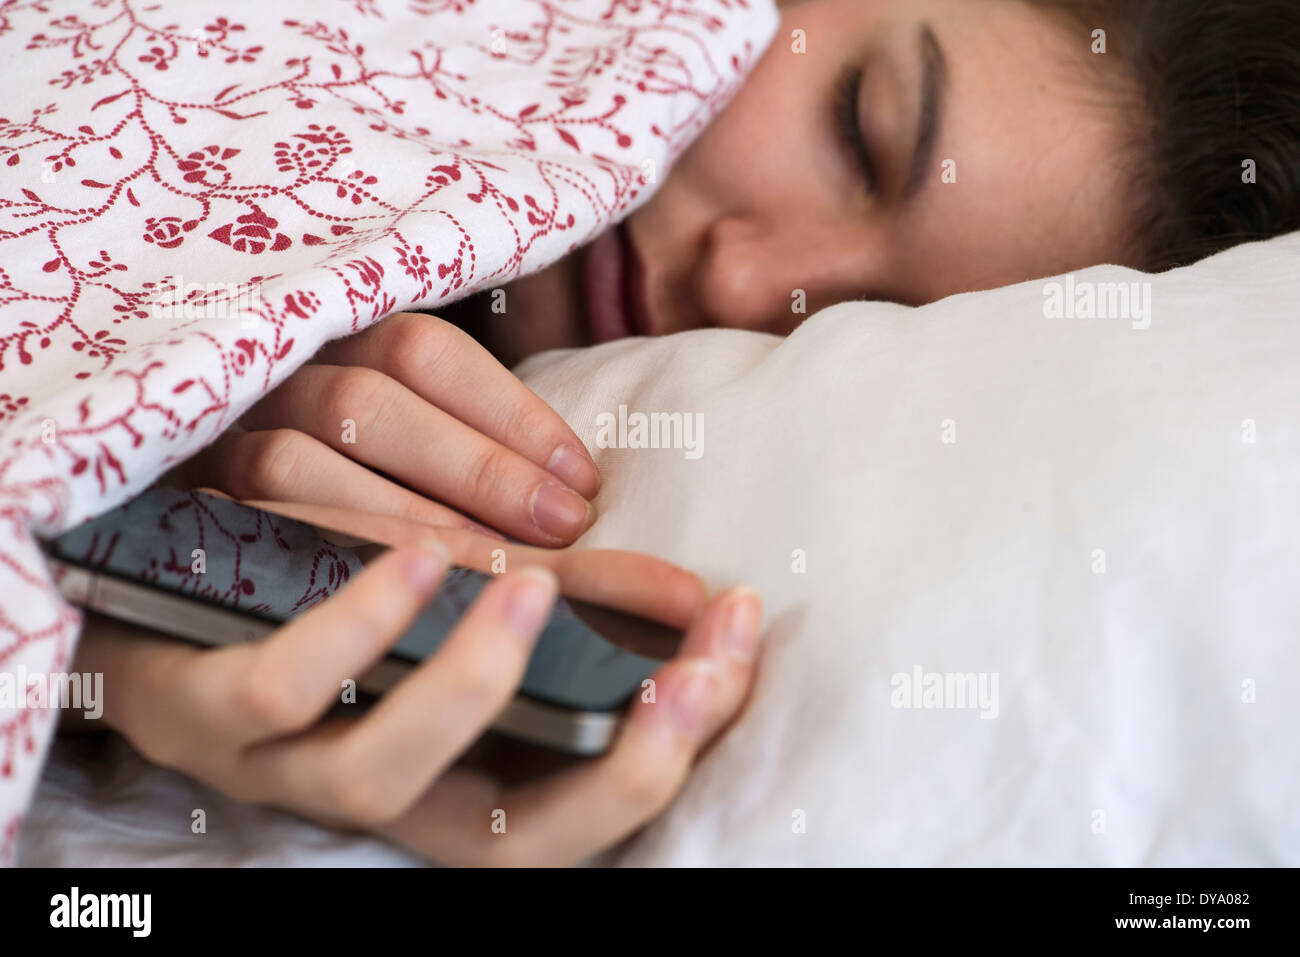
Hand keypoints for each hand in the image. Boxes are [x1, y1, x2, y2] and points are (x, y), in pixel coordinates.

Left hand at [71, 520, 762, 865]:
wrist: (158, 596)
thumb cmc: (327, 607)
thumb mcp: (452, 612)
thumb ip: (551, 604)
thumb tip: (674, 585)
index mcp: (444, 787)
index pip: (578, 820)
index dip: (668, 754)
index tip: (735, 652)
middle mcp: (376, 802)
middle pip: (506, 850)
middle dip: (625, 766)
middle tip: (698, 665)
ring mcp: (283, 763)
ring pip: (376, 777)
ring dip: (475, 688)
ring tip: (538, 588)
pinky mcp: (205, 707)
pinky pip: (279, 688)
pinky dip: (357, 628)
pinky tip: (422, 554)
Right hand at [168, 313, 599, 545]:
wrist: (183, 511)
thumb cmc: (345, 464)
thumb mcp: (404, 420)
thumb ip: (467, 431)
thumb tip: (577, 484)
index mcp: (330, 327)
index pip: (425, 350)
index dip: (511, 413)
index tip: (584, 479)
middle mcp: (266, 368)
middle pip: (370, 404)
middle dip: (478, 470)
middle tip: (562, 528)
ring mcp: (209, 432)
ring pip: (301, 466)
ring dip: (410, 522)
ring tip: (497, 567)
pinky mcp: (178, 498)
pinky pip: (253, 527)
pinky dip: (335, 558)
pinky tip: (405, 593)